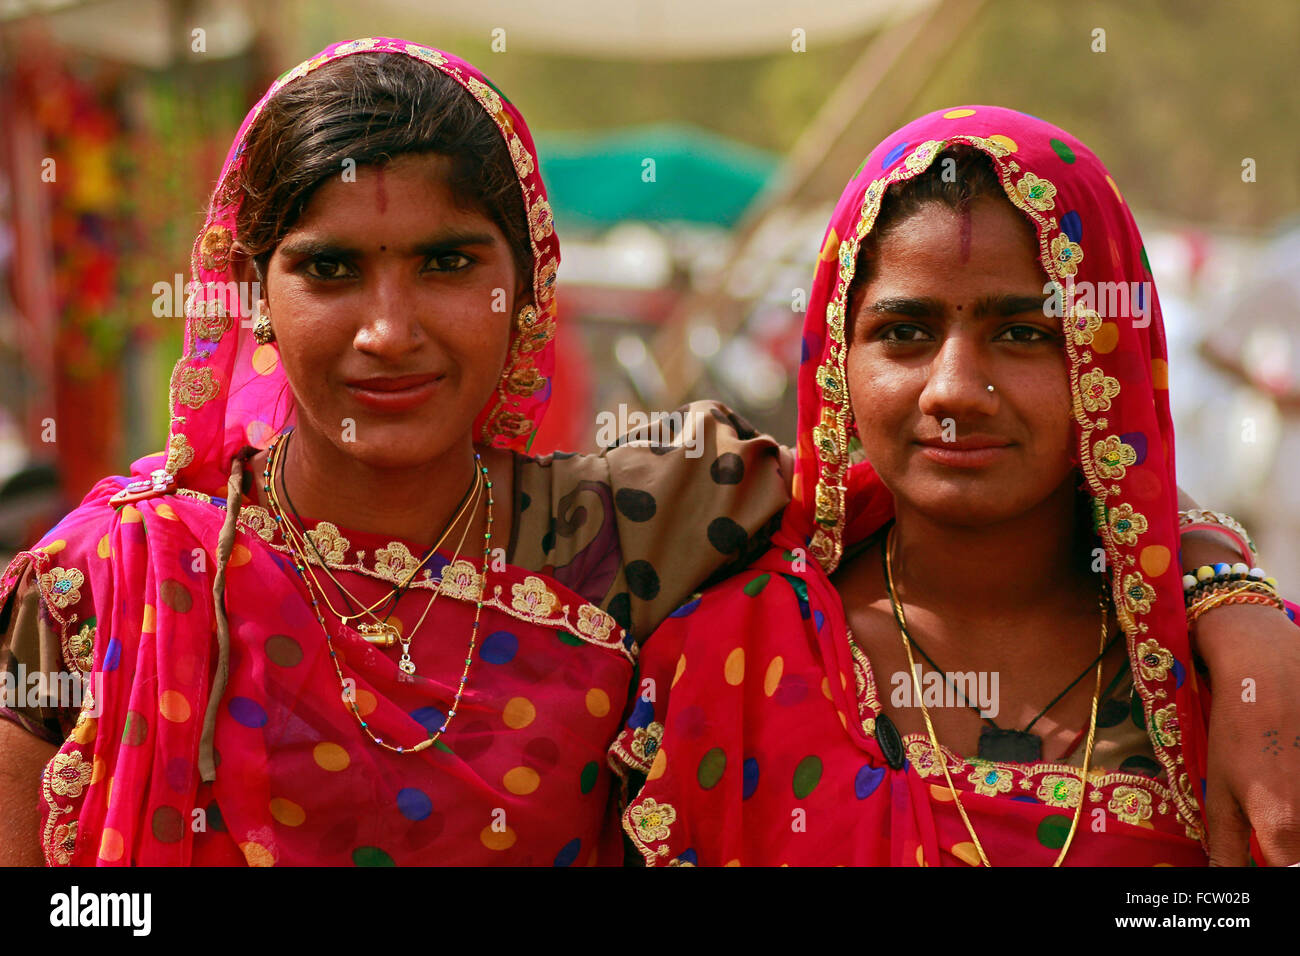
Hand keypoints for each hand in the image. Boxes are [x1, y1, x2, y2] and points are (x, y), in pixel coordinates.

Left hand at [1197, 603, 1299, 865]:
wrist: (1269, 672)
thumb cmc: (1237, 732)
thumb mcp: (1220, 793)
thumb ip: (1228, 847)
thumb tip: (1226, 880)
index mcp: (1285, 828)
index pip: (1289, 877)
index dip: (1278, 876)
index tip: (1270, 866)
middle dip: (1292, 853)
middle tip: (1273, 836)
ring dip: (1299, 831)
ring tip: (1281, 786)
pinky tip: (1292, 774)